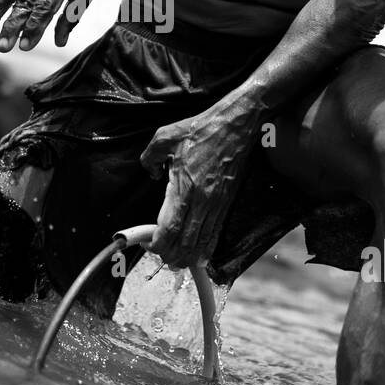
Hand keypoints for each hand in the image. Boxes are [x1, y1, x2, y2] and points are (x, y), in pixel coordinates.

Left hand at [139, 98, 262, 268]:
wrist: (235, 126)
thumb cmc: (200, 129)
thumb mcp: (164, 137)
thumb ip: (150, 157)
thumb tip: (150, 172)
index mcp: (184, 187)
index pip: (169, 229)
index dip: (158, 244)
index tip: (148, 245)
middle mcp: (202, 201)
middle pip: (185, 244)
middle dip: (170, 256)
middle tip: (159, 254)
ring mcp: (216, 204)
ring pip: (202, 244)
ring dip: (187, 257)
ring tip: (175, 258)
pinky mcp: (226, 203)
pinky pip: (214, 234)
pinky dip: (205, 249)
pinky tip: (197, 254)